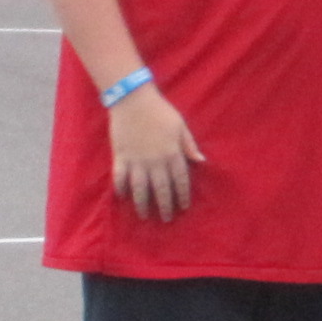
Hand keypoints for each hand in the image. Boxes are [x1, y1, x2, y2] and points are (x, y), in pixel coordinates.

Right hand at [108, 86, 204, 220]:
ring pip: (140, 188)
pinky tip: (123, 197)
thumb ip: (189, 145)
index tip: (183, 208)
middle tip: (166, 219)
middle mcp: (155, 161)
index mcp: (173, 154)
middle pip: (161, 189)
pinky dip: (121, 188)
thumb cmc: (161, 111)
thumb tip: (201, 161)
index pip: (180, 180)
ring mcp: (136, 160)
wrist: (133, 100)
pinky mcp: (120, 157)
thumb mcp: (181, 126)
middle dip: (164, 206)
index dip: (182, 196)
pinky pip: (120, 177)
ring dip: (142, 204)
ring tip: (144, 216)